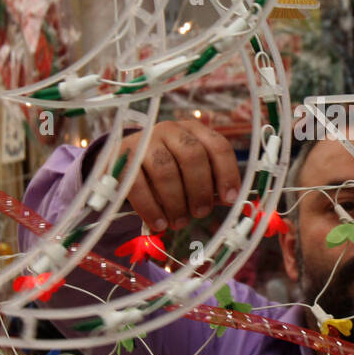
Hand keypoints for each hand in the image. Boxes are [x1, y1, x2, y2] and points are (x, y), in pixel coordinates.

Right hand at [115, 120, 241, 230]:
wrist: (123, 162)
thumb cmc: (165, 169)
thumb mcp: (189, 171)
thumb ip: (208, 182)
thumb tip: (228, 200)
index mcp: (194, 131)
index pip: (218, 146)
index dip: (227, 173)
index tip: (230, 199)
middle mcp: (170, 130)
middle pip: (192, 155)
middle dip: (200, 189)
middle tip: (200, 213)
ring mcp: (145, 142)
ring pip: (165, 171)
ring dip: (176, 202)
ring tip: (178, 222)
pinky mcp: (123, 159)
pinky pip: (138, 185)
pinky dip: (151, 208)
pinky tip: (159, 223)